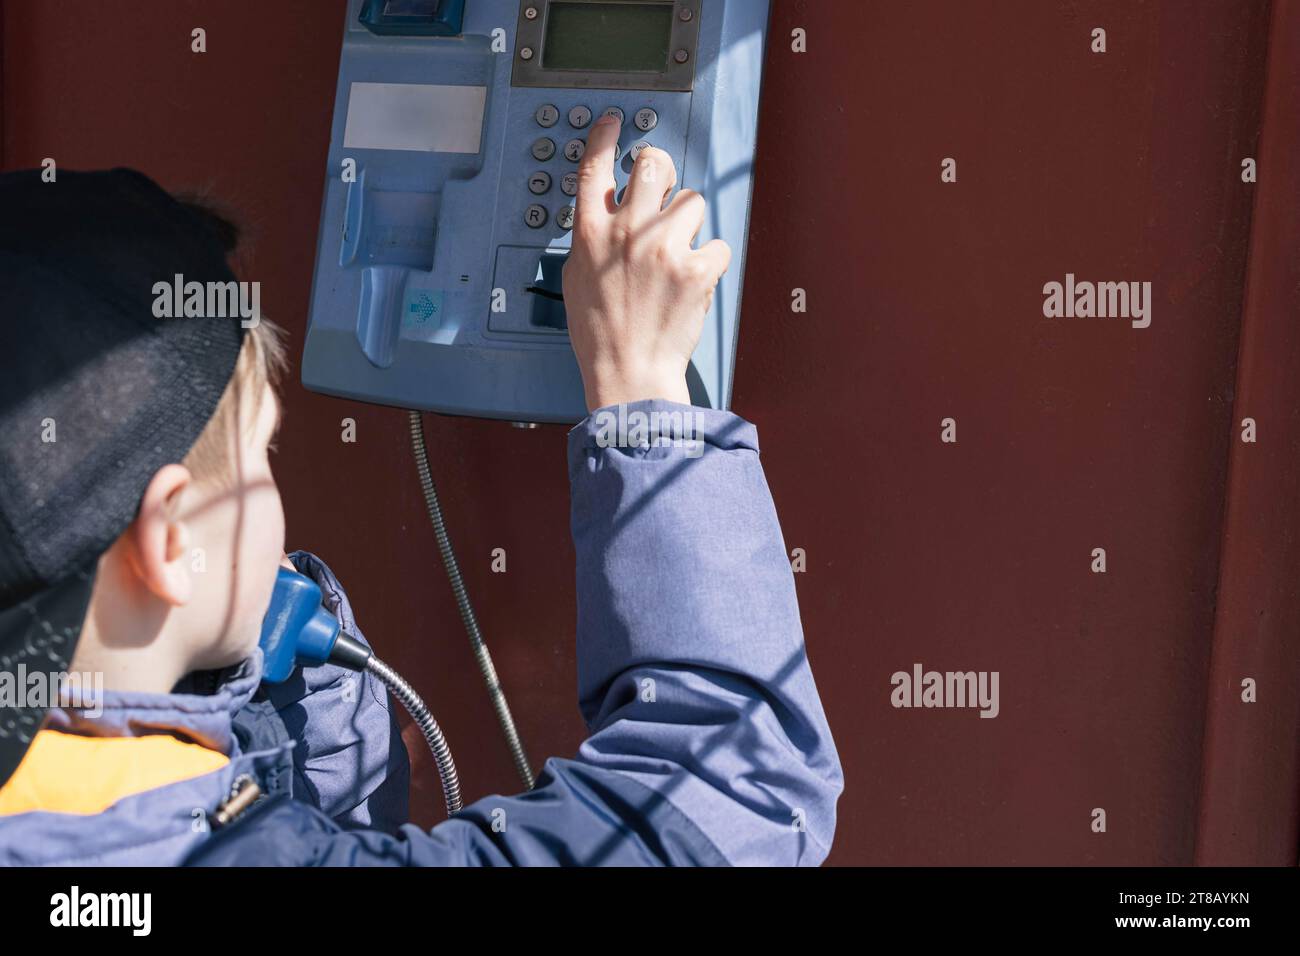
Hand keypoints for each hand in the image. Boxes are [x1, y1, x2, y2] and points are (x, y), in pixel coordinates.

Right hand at [563, 114, 731, 411]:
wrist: (629, 372)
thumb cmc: (600, 335)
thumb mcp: (576, 278)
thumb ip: (592, 239)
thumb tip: (606, 215)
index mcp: (592, 234)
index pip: (595, 168)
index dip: (605, 138)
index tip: (613, 124)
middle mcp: (627, 233)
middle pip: (652, 164)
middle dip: (661, 169)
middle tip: (663, 187)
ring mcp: (664, 248)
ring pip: (692, 200)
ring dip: (689, 221)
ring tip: (680, 250)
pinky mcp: (696, 268)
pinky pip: (716, 243)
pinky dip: (710, 260)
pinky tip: (696, 279)